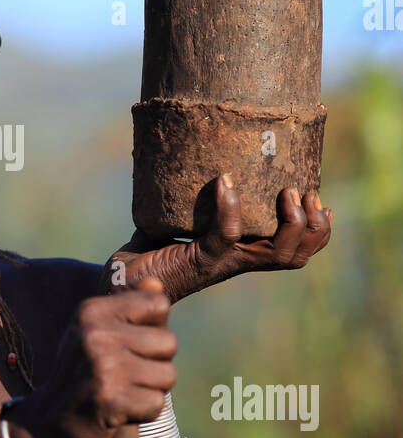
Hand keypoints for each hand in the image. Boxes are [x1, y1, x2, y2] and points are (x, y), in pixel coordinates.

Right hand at [9, 279, 176, 437]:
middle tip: (125, 375)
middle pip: (169, 342)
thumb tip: (156, 282)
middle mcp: (95, 333)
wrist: (46, 423)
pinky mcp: (110, 399)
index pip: (158, 304)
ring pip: (168, 375)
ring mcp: (103, 366)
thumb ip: (131, 308)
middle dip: (156, 364)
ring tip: (122, 392)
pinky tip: (119, 410)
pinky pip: (157, 404)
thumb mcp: (96, 333)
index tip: (130, 345)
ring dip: (151, 390)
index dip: (153, 329)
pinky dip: (143, 413)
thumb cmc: (80, 373)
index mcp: (92, 311)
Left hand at [103, 176, 332, 303]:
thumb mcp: (175, 221)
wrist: (118, 282)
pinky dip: (229, 207)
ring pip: (275, 254)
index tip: (319, 199)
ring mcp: (220, 262)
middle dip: (313, 227)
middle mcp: (237, 261)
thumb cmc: (145, 253)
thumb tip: (187, 155)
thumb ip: (187, 199)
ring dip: (289, 222)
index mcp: (239, 254)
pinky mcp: (198, 259)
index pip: (291, 251)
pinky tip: (224, 182)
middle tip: (308, 194)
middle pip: (294, 256)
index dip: (315, 231)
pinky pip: (226, 234)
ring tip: (287, 192)